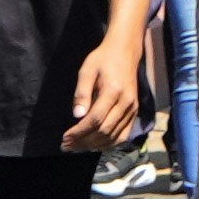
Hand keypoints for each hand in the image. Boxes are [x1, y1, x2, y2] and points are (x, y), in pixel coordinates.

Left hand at [61, 35, 145, 154]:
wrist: (125, 51)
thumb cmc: (103, 59)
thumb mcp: (87, 70)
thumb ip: (81, 93)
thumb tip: (77, 115)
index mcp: (113, 91)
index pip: (95, 119)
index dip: (78, 132)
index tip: (64, 138)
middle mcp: (126, 103)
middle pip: (104, 131)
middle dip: (83, 142)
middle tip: (66, 146)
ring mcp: (132, 109)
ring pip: (113, 136)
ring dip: (93, 146)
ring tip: (77, 147)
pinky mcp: (134, 112)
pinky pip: (123, 135)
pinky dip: (108, 144)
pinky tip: (95, 146)